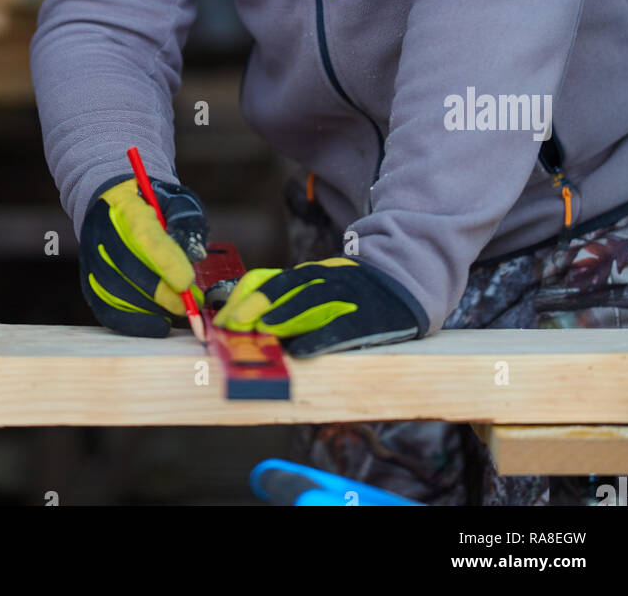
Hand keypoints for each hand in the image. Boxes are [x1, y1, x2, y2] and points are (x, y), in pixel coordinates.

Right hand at [79, 175, 207, 336]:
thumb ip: (188, 221)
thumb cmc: (153, 204)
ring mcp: (91, 256)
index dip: (165, 261)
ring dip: (150, 308)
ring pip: (115, 290)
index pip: (144, 235)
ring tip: (178, 311)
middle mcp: (102, 231)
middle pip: (127, 267)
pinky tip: (158, 324)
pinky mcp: (89, 278)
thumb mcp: (176, 200)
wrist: (115, 202)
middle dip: (161, 292)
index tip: (186, 282)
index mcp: (126, 206)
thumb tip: (195, 255)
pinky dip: (133, 322)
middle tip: (190, 305)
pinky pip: (105, 308)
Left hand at [212, 257, 421, 356]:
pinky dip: (319, 339)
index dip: (245, 296)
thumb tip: (247, 328)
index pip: (269, 279)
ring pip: (311, 299)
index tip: (222, 319)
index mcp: (308, 275)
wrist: (405, 282)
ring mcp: (346, 295)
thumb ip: (288, 304)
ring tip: (262, 329)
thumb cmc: (351, 295)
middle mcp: (324, 280)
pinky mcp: (366, 317)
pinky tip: (300, 351)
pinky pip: (340, 328)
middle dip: (257, 303)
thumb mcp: (319, 290)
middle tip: (232, 323)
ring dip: (284, 313)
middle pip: (286, 286)